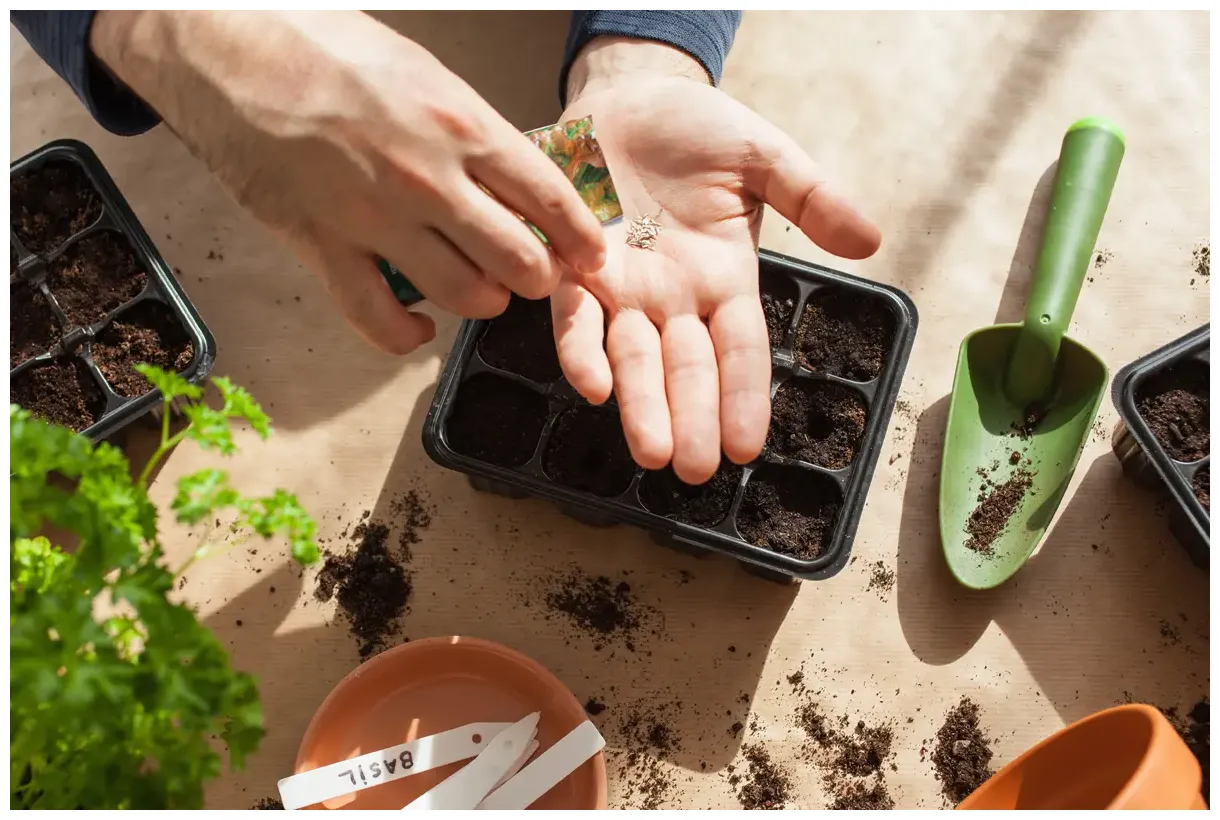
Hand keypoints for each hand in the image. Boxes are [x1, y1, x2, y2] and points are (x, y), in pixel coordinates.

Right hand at [90, 11, 605, 353]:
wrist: (229, 50)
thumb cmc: (327, 52)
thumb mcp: (425, 75)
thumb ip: (474, 134)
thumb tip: (517, 180)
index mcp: (461, 125)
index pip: (551, 200)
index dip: (581, 239)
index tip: (590, 256)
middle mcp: (428, 180)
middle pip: (520, 262)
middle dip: (537, 277)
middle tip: (533, 273)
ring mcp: (376, 220)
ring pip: (464, 296)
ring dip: (483, 301)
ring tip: (480, 288)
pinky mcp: (324, 249)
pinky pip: (381, 322)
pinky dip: (408, 335)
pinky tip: (420, 326)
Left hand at [555, 38, 880, 483]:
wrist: (630, 94)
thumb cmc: (699, 129)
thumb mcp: (765, 158)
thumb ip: (813, 197)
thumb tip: (871, 240)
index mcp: (725, 280)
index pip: (740, 352)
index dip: (743, 398)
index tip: (747, 448)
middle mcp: (674, 298)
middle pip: (687, 369)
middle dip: (690, 419)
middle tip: (695, 471)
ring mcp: (624, 288)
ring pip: (633, 357)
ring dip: (640, 405)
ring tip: (652, 451)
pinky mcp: (574, 266)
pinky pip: (575, 316)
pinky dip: (581, 348)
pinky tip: (591, 383)